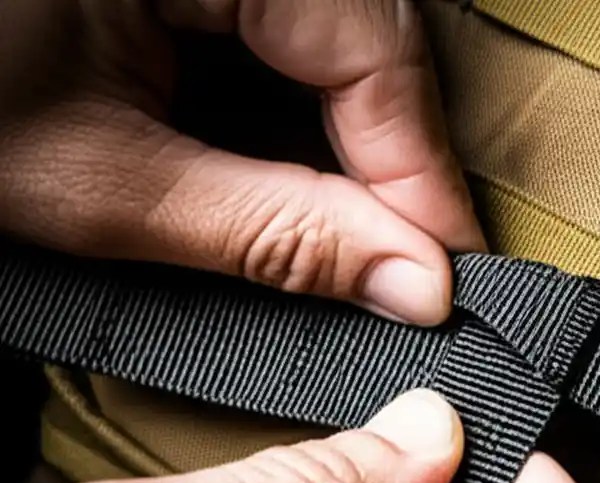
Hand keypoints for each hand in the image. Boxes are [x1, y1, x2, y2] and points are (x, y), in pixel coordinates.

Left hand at [0, 0, 484, 325]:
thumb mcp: (99, 179)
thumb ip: (272, 231)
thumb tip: (410, 282)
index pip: (371, 56)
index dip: (417, 180)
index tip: (443, 280)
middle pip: (372, 38)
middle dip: (392, 161)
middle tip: (404, 271)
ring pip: (343, 29)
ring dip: (353, 136)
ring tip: (357, 235)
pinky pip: (293, 19)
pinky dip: (301, 101)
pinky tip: (301, 173)